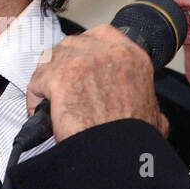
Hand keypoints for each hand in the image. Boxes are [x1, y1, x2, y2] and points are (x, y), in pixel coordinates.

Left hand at [27, 25, 168, 141]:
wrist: (118, 153)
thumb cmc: (132, 138)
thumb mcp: (153, 113)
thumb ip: (148, 104)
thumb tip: (151, 113)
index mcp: (132, 56)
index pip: (100, 35)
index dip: (84, 52)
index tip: (80, 67)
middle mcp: (107, 52)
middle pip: (72, 45)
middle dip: (64, 65)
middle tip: (62, 87)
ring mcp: (81, 61)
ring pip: (51, 60)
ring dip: (48, 79)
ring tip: (50, 100)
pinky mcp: (59, 78)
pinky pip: (37, 82)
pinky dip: (36, 98)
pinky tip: (43, 113)